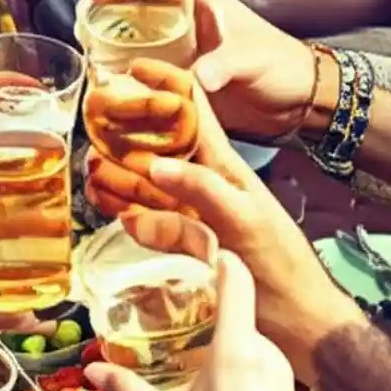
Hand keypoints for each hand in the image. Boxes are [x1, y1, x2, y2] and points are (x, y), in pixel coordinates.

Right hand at [85, 252, 315, 390]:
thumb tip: (92, 372)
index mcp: (234, 349)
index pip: (235, 279)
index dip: (219, 255)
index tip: (197, 243)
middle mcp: (262, 350)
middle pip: (235, 307)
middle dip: (205, 305)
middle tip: (173, 305)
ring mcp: (279, 369)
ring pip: (246, 335)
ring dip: (220, 337)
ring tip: (188, 349)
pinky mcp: (286, 389)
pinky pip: (258, 358)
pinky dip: (236, 359)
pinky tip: (215, 385)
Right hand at [86, 66, 351, 360]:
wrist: (301, 323)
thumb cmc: (282, 268)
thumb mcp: (245, 222)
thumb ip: (203, 191)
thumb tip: (155, 164)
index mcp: (226, 169)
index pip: (193, 113)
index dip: (166, 85)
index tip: (133, 67)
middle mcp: (209, 186)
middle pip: (162, 148)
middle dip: (129, 133)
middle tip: (93, 124)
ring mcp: (199, 217)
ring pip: (152, 187)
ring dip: (122, 174)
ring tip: (90, 165)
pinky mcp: (193, 247)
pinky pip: (154, 222)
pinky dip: (129, 212)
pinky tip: (110, 208)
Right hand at [88, 0, 314, 140]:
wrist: (302, 102)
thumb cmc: (283, 66)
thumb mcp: (252, 57)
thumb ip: (224, 64)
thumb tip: (198, 79)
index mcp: (202, 7)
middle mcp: (189, 30)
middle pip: (139, 22)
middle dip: (109, 27)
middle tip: (80, 39)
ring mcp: (187, 59)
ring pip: (143, 55)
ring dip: (118, 63)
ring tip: (89, 73)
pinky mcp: (189, 89)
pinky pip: (155, 87)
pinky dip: (137, 93)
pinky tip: (116, 104)